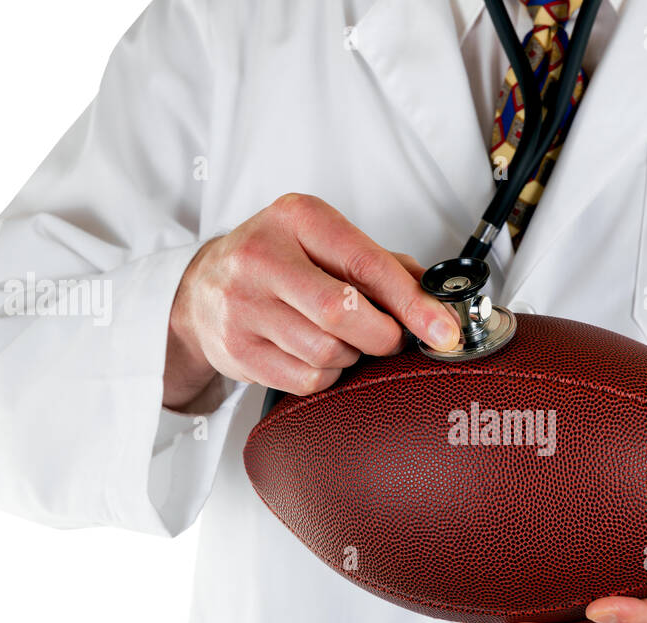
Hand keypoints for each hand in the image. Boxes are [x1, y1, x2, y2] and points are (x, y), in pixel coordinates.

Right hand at [163, 193, 460, 409]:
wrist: (201, 290)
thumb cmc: (277, 261)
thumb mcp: (325, 242)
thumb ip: (384, 264)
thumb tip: (440, 300)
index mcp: (297, 219)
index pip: (366, 264)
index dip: (413, 303)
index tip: (444, 331)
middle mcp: (262, 257)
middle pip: (343, 314)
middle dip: (382, 335)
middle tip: (389, 336)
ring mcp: (242, 306)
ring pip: (326, 353)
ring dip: (351, 356)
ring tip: (342, 339)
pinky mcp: (236, 351)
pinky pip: (306, 380)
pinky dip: (326, 375)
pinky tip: (315, 355)